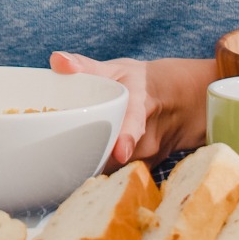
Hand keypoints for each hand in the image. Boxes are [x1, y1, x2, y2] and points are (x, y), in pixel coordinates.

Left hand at [50, 52, 214, 166]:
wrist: (181, 102)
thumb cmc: (140, 84)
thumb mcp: (117, 69)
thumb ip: (85, 66)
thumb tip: (56, 60)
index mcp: (141, 106)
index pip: (136, 123)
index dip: (128, 138)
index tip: (120, 152)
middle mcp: (149, 136)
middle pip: (120, 157)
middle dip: (93, 161)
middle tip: (60, 165)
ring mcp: (150, 158)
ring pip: (117, 171)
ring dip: (92, 170)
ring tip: (63, 169)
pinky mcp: (146, 171)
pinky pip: (120, 179)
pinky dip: (100, 176)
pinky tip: (80, 174)